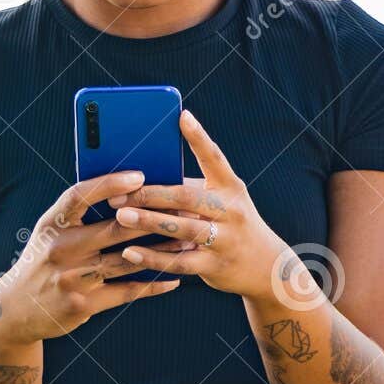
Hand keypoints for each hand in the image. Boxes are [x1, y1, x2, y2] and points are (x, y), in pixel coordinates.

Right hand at [0, 170, 183, 346]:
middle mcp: (60, 249)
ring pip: (127, 260)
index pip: (79, 196)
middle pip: (114, 228)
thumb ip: (79, 215)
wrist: (17, 308)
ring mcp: (72, 278)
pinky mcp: (83, 305)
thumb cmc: (44, 260)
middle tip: (183, 209)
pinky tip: (173, 279)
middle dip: (153, 218)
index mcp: (51, 224)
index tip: (140, 175)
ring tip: (188, 240)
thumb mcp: (50, 232)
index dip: (109, 184)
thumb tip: (126, 191)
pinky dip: (152, 285)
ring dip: (161, 251)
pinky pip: (126, 291)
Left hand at [106, 109, 289, 300]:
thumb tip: (143, 176)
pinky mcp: (214, 266)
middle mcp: (231, 210)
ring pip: (181, 228)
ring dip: (148, 221)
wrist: (265, 267)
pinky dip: (152, 258)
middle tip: (119, 191)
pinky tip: (129, 252)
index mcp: (231, 187)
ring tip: (121, 215)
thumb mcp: (222, 201)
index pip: (214, 157)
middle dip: (150, 193)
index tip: (182, 116)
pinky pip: (179, 262)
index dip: (199, 137)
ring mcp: (224, 239)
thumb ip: (191, 189)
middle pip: (187, 197)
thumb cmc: (231, 224)